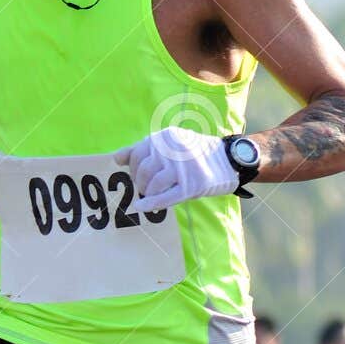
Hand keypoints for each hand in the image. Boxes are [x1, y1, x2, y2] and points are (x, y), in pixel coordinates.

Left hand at [115, 128, 238, 215]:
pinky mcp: (191, 185)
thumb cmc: (193, 156)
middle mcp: (173, 149)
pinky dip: (149, 203)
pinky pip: (164, 197)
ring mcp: (183, 167)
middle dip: (141, 182)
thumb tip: (116, 159)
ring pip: (151, 184)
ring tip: (155, 193)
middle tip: (149, 186)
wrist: (228, 160)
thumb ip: (142, 150)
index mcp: (166, 137)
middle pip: (142, 171)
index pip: (136, 155)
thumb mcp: (169, 146)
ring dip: (148, 192)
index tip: (141, 175)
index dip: (134, 169)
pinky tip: (140, 206)